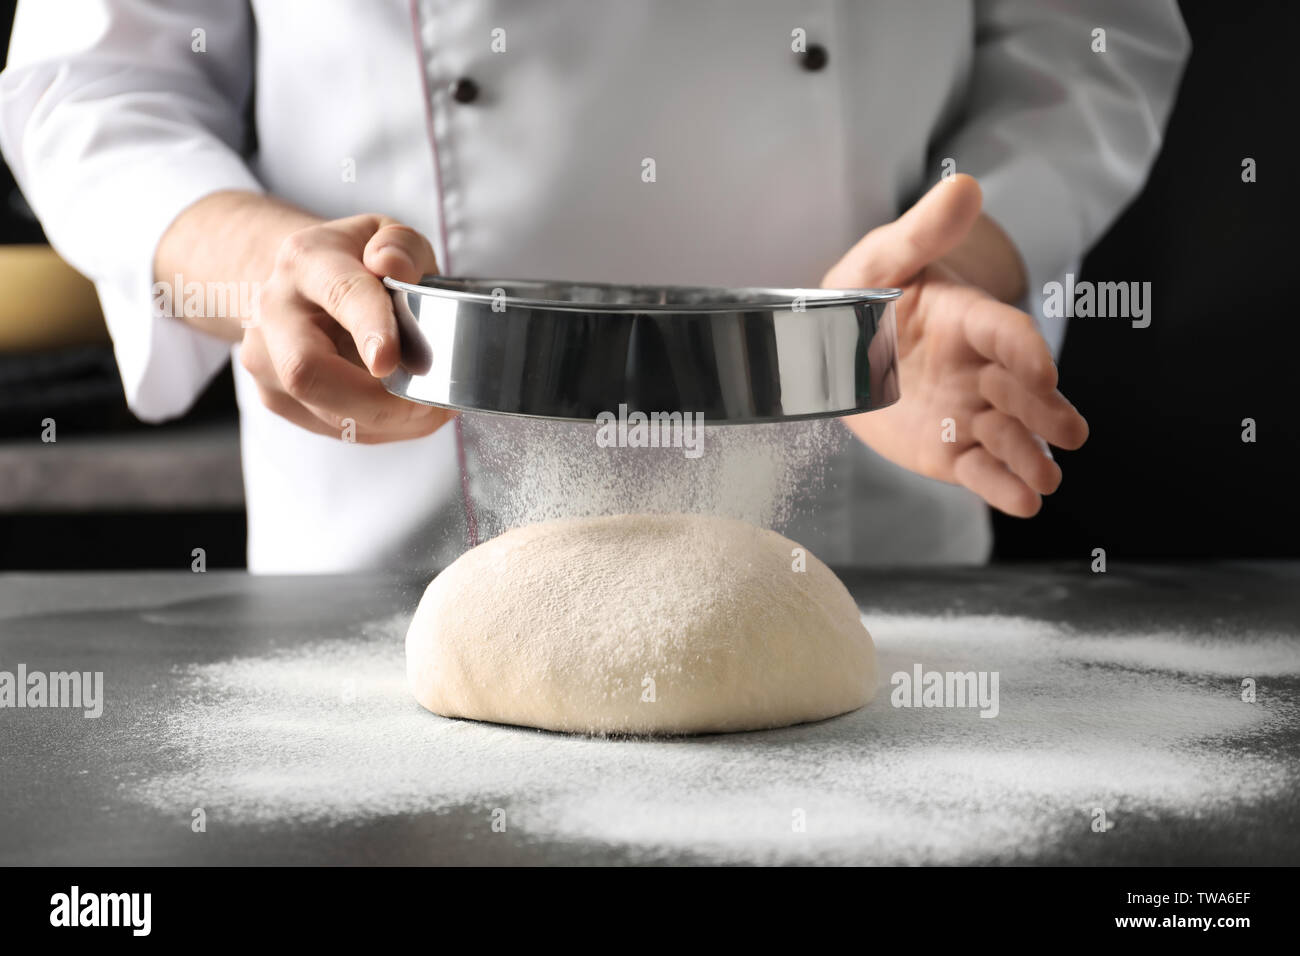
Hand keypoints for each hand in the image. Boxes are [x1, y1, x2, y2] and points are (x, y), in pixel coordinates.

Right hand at [239, 214, 454, 442]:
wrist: (294, 284)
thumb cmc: (349, 261)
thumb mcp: (383, 236)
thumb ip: (400, 245)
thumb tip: (393, 265)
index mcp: (307, 262)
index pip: (341, 296)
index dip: (370, 329)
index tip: (392, 360)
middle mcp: (275, 311)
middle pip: (307, 372)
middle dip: (375, 401)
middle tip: (429, 404)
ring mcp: (266, 359)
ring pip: (324, 411)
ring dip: (389, 421)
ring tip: (430, 408)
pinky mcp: (275, 396)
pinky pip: (334, 428)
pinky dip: (380, 428)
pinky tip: (403, 411)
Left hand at [825, 175, 1088, 516]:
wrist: (836, 349)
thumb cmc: (866, 296)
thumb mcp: (882, 261)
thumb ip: (922, 233)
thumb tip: (964, 186)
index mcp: (970, 319)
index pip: (1007, 333)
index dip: (1026, 351)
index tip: (1045, 371)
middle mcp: (981, 369)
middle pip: (1022, 392)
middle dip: (1045, 411)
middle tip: (1068, 433)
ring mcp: (970, 413)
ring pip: (1009, 437)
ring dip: (1029, 458)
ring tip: (1045, 481)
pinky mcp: (952, 451)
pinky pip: (980, 471)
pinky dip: (1001, 488)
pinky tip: (1024, 503)